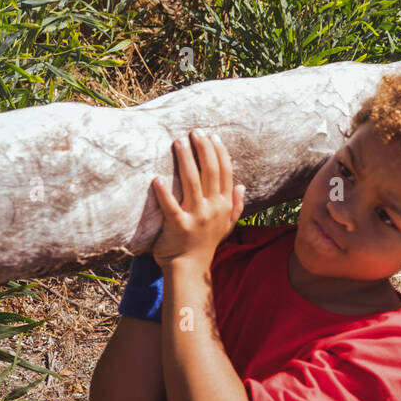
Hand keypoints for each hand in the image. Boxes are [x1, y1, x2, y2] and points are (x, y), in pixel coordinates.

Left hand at [151, 130, 244, 269]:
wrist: (190, 269)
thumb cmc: (206, 245)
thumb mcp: (227, 226)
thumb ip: (236, 206)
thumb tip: (243, 187)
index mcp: (224, 205)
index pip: (225, 172)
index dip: (219, 152)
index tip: (212, 136)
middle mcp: (213, 208)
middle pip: (210, 171)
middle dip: (202, 149)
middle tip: (194, 132)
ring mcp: (196, 216)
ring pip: (192, 182)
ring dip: (185, 160)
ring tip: (178, 142)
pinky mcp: (178, 225)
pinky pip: (170, 205)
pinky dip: (164, 192)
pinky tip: (157, 177)